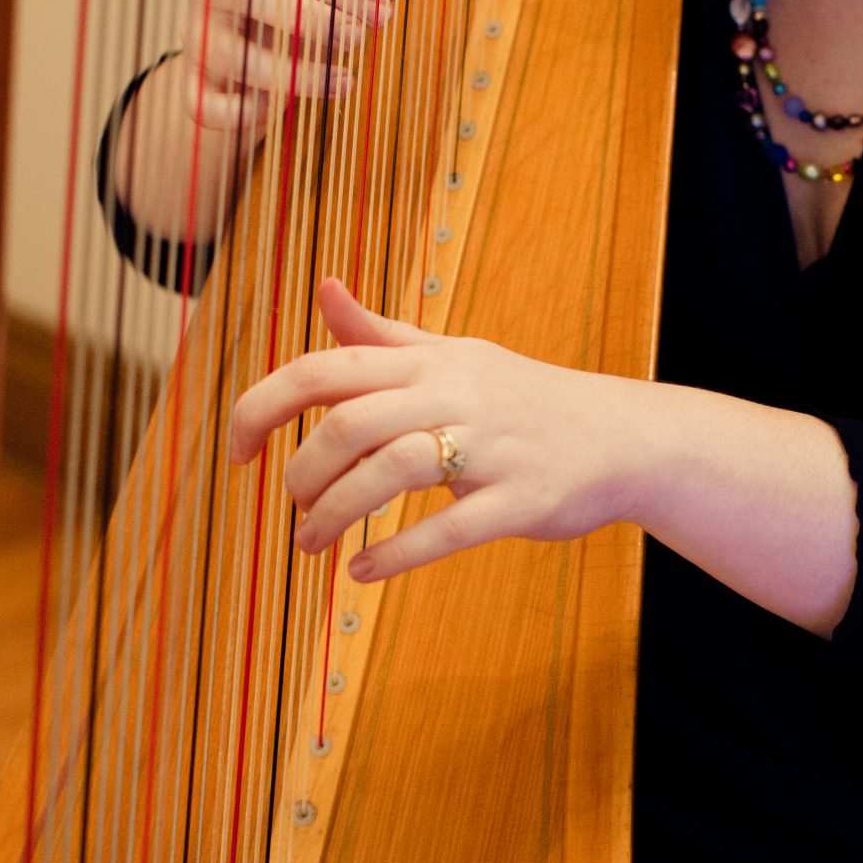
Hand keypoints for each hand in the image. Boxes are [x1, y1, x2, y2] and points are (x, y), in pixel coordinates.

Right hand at [180, 0, 456, 130]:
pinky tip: (277, 111)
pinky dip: (242, 114)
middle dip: (306, 16)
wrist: (240, 64)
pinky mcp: (191, 89)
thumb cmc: (297, 10)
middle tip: (359, 41)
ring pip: (228, 53)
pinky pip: (204, 105)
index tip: (383, 12)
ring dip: (291, 72)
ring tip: (344, 82)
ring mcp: (196, 39)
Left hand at [228, 278, 647, 582]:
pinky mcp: (521, 500)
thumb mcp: (453, 357)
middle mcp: (456, 395)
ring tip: (311, 544)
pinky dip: (395, 554)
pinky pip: (449, 529)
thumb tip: (323, 290)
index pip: (324, 369)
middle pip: (351, 422)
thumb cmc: (524, 399)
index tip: (237, 450)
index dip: (264, 407)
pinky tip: (359, 573)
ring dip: (337, 513)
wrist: (625, 437)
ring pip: (392, 470)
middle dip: (304, 471)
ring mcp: (492, 447)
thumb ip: (382, 336)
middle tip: (294, 505)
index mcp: (429, 362)